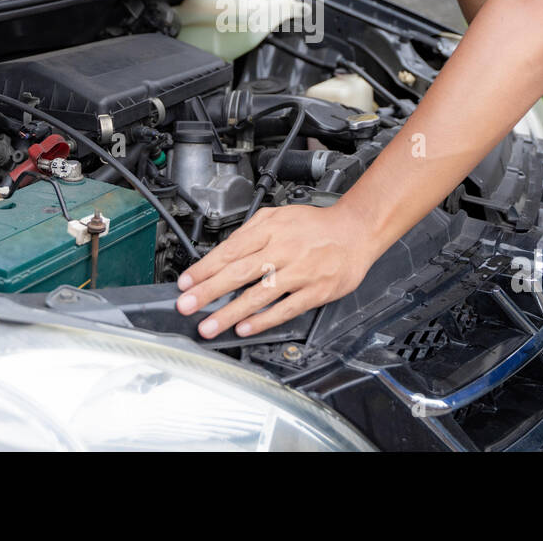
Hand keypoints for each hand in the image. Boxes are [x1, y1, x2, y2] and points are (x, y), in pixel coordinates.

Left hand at [174, 202, 378, 338]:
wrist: (355, 231)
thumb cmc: (315, 226)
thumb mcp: (278, 216)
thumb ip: (250, 232)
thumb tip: (222, 252)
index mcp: (270, 229)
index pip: (230, 250)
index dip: (205, 268)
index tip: (186, 283)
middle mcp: (283, 249)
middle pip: (239, 272)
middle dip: (208, 291)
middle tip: (186, 306)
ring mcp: (300, 271)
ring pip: (259, 294)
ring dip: (230, 312)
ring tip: (209, 326)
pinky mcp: (316, 290)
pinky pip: (286, 308)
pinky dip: (264, 320)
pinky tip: (246, 328)